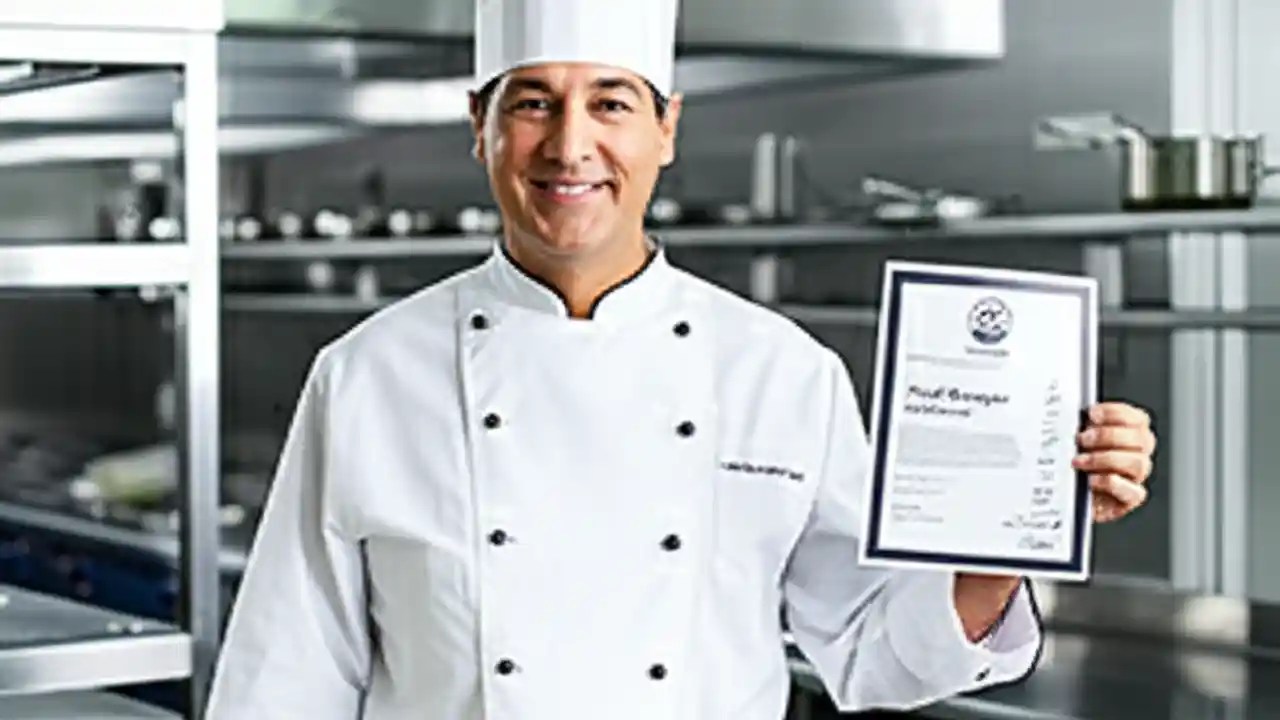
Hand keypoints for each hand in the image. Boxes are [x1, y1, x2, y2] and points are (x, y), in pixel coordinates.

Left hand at [1074, 401, 1155, 522]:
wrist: (1064, 497)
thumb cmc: (1071, 465)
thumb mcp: (1074, 441)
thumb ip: (1080, 426)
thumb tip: (1072, 413)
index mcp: (1128, 436)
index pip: (1137, 419)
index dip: (1116, 413)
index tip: (1092, 414)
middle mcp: (1136, 455)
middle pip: (1142, 439)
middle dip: (1109, 435)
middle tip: (1082, 439)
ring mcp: (1135, 478)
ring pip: (1139, 463)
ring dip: (1106, 459)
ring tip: (1080, 461)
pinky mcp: (1129, 499)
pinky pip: (1133, 492)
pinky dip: (1111, 483)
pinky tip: (1091, 480)